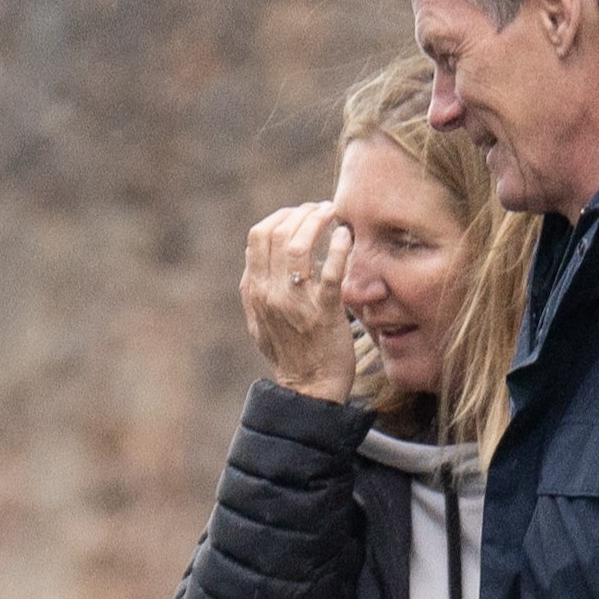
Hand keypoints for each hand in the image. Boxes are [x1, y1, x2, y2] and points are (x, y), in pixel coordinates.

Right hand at [240, 198, 353, 399]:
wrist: (310, 389)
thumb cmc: (291, 353)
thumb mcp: (260, 320)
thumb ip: (257, 288)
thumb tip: (261, 255)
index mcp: (253, 291)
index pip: (258, 236)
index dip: (281, 216)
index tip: (300, 214)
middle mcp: (269, 294)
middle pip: (277, 233)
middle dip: (302, 213)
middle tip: (321, 209)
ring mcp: (294, 303)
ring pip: (298, 245)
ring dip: (317, 222)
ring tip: (333, 215)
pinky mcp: (323, 312)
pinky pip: (329, 270)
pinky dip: (338, 246)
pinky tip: (345, 236)